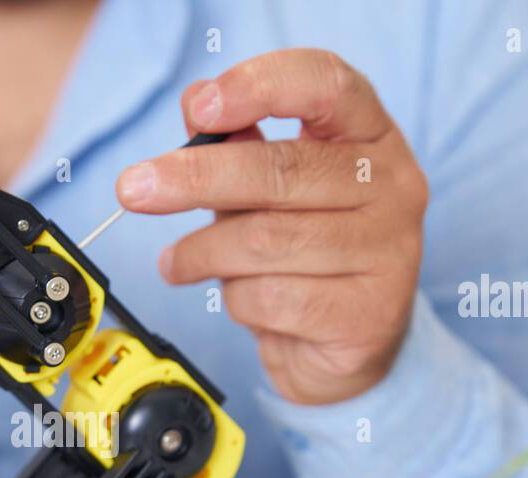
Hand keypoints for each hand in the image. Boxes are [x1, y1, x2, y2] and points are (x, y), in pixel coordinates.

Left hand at [116, 49, 428, 404]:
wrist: (352, 341)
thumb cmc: (307, 251)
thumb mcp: (273, 189)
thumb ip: (237, 143)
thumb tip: (193, 101)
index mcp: (372, 135)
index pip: (326, 85)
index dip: (260, 86)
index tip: (200, 108)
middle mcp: (393, 185)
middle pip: (282, 169)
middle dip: (195, 178)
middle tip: (134, 188)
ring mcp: (389, 251)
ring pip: (265, 241)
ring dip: (203, 253)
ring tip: (177, 262)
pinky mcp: (367, 313)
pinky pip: (271, 298)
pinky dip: (234, 300)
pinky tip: (234, 298)